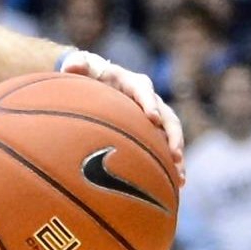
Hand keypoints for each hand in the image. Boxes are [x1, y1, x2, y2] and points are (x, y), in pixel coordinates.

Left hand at [58, 51, 185, 176]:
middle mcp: (150, 99)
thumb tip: (70, 65)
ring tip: (180, 176)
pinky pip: (166, 146)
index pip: (145, 91)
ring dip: (177, 153)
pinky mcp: (154, 129)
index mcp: (134, 83)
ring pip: (172, 135)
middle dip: (173, 136)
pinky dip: (172, 163)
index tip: (153, 118)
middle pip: (168, 117)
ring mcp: (155, 114)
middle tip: (175, 154)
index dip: (149, 104)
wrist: (98, 80)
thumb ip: (77, 66)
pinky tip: (177, 183)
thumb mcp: (82, 67)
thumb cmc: (89, 74)